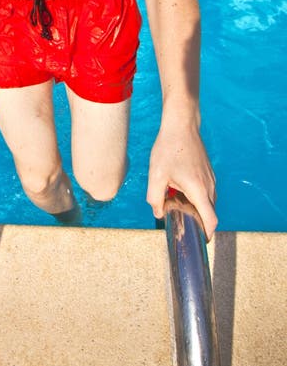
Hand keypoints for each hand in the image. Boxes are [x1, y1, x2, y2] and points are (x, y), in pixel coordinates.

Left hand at [147, 119, 216, 240]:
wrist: (182, 124)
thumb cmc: (168, 148)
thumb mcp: (156, 175)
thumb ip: (155, 198)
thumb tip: (158, 213)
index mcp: (198, 190)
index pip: (211, 220)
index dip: (207, 234)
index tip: (200, 241)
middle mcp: (209, 186)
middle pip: (209, 213)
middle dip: (198, 221)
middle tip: (181, 222)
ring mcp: (211, 178)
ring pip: (207, 201)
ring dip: (196, 207)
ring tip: (176, 203)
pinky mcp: (208, 172)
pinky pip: (205, 191)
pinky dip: (196, 196)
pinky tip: (179, 188)